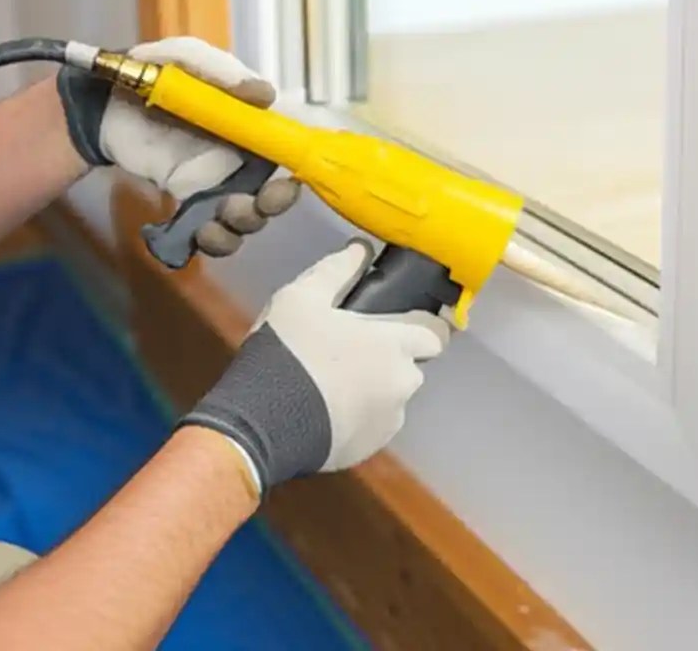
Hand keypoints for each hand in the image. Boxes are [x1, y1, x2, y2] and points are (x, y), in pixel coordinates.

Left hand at [57, 36, 299, 256]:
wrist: (104, 99)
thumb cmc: (154, 73)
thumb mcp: (186, 61)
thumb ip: (223, 74)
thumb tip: (267, 96)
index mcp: (250, 129)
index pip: (284, 159)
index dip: (290, 177)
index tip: (287, 185)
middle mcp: (241, 161)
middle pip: (268, 199)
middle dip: (265, 210)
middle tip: (247, 207)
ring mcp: (215, 184)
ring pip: (242, 220)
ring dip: (237, 229)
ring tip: (213, 225)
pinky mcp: (188, 201)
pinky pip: (208, 230)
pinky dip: (209, 242)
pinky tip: (197, 236)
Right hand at [178, 241, 449, 492]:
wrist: (261, 423)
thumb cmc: (285, 353)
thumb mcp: (300, 298)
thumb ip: (336, 271)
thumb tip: (360, 249)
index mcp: (394, 344)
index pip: (436, 334)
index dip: (421, 328)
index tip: (399, 325)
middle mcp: (403, 383)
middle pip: (412, 366)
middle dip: (390, 360)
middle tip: (351, 353)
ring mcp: (390, 419)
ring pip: (393, 398)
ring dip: (375, 390)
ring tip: (332, 384)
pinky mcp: (371, 448)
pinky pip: (374, 426)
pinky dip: (360, 418)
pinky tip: (327, 410)